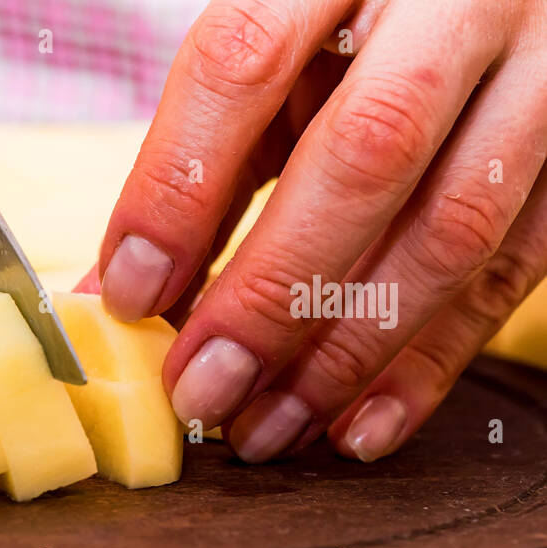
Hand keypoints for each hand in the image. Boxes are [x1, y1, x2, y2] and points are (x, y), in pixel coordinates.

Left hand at [79, 0, 546, 462]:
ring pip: (453, 227)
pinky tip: (358, 427)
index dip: (178, 186)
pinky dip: (429, 364)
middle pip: (365, 151)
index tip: (129, 293)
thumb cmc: (354, 22)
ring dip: (347, 353)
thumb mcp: (275, 56)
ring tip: (266, 429)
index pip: (244, 59)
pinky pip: (513, 273)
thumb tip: (121, 292)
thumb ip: (204, 158)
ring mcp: (544, 69)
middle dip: (271, 294)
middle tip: (200, 389)